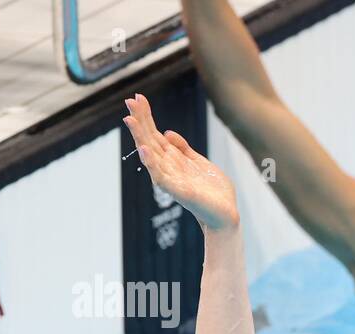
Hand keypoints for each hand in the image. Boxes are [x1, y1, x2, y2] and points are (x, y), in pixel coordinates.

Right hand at [123, 93, 239, 230]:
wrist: (225, 215)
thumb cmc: (213, 192)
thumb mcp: (200, 163)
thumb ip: (184, 149)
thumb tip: (167, 132)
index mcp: (173, 159)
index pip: (155, 135)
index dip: (147, 117)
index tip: (138, 98)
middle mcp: (167, 167)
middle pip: (149, 140)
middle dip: (140, 121)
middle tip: (129, 101)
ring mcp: (171, 179)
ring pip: (151, 155)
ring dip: (139, 137)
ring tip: (130, 120)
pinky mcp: (178, 191)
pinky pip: (160, 176)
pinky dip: (151, 163)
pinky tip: (144, 149)